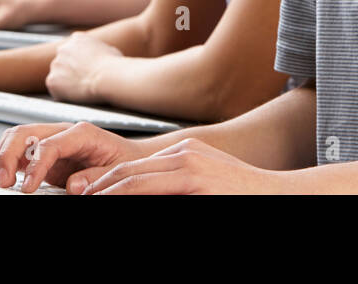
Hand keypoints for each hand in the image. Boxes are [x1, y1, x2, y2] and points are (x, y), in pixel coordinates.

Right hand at [0, 120, 143, 192]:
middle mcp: (63, 133)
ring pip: (16, 138)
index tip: (27, 188)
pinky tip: (4, 177)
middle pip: (25, 133)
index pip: (48, 145)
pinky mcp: (45, 155)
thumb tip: (73, 185)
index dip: (34, 166)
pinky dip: (6, 162)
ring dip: (2, 157)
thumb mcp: (117, 170)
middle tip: (3, 182)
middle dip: (8, 155)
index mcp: (82, 133)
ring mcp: (52, 141)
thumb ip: (96, 177)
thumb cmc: (125, 162)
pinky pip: (18, 151)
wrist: (132, 159)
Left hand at [44, 32, 122, 103]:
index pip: (73, 49)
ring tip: (80, 91)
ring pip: (58, 76)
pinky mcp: (52, 80)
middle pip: (63, 62)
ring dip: (66, 83)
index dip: (79, 61)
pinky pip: (55, 90)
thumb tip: (102, 54)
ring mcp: (56, 65)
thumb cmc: (113, 65)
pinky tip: (75, 97)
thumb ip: (98, 50)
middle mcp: (63, 49)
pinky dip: (62, 95)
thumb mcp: (109, 49)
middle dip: (70, 71)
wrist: (107, 77)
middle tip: (81, 81)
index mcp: (77, 39)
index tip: (85, 70)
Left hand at [80, 137, 286, 194]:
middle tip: (73, 199)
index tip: (83, 198)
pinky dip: (125, 197)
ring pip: (132, 180)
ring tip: (84, 202)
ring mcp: (189, 164)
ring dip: (104, 195)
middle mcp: (183, 153)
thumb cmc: (245, 199)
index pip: (132, 170)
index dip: (103, 186)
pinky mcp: (196, 178)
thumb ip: (174, 191)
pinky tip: (108, 203)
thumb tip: (142, 196)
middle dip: (96, 190)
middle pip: (126, 172)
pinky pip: (149, 189)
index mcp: (183, 156)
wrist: (284, 197)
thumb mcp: (204, 190)